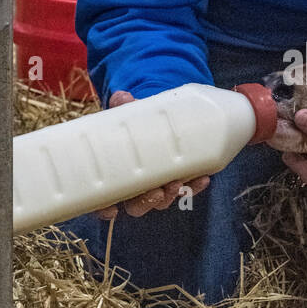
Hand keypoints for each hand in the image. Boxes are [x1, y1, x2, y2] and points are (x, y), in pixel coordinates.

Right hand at [96, 90, 210, 218]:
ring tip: (180, 181)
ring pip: (162, 201)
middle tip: (156, 192)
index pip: (103, 201)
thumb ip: (122, 107)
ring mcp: (155, 186)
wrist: (154, 119)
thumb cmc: (132, 123)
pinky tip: (203, 177)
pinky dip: (194, 186)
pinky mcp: (176, 180)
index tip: (112, 210)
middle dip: (147, 202)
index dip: (105, 210)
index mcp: (113, 175)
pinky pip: (185, 189)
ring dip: (172, 195)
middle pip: (136, 206)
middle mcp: (133, 187)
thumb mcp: (126, 114)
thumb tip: (121, 97)